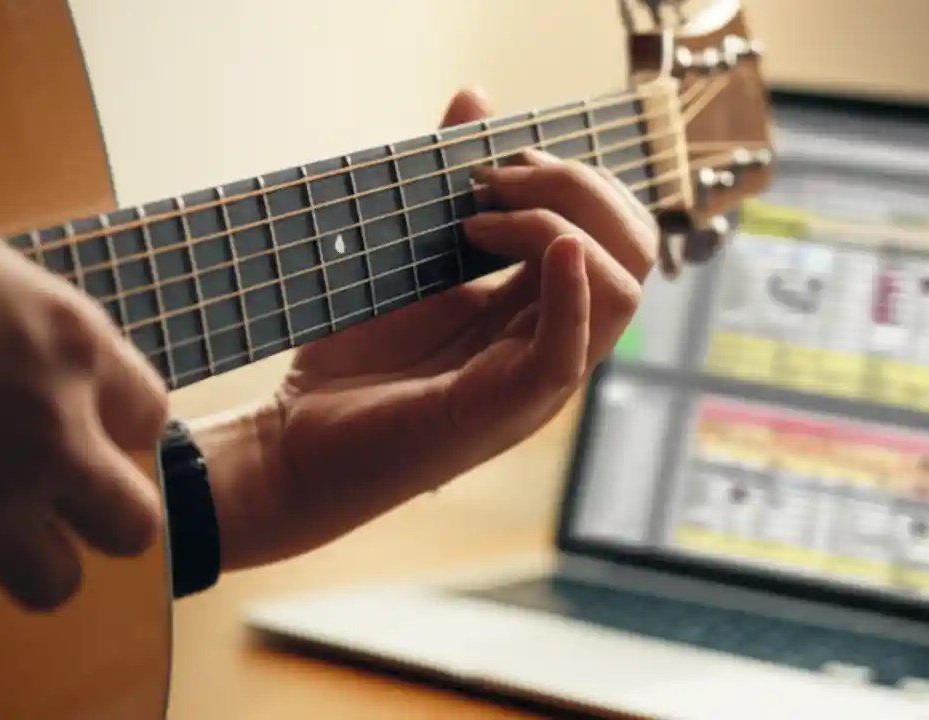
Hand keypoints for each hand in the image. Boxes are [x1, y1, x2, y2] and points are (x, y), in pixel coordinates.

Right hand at [0, 165, 168, 640]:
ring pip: (54, 584)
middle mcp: (46, 435)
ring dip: (23, 560)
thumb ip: (46, 339)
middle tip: (51, 493)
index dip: (111, 424)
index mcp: (72, 347)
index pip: (149, 418)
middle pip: (133, 527)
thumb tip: (66, 383)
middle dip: (98, 515)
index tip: (75, 420)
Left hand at [200, 89, 656, 569]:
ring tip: (478, 221)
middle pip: (634, 249)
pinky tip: (548, 245)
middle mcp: (552, 341)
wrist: (294, 444)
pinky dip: (571, 290)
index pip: (618, 232)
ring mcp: (535, 380)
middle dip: (578, 187)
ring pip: (620, 290)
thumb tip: (478, 95)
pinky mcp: (502, 408)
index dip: (574, 179)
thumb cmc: (350, 360)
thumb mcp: (404, 254)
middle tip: (495, 179)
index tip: (493, 164)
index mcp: (540, 309)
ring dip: (560, 224)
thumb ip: (446, 182)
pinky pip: (568, 349)